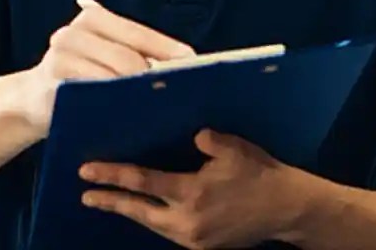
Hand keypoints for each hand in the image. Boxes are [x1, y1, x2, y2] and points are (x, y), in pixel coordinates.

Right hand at [22, 0, 193, 136]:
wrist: (33, 100)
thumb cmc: (81, 78)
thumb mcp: (105, 56)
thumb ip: (135, 52)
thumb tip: (186, 60)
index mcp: (93, 18)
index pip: (139, 33)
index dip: (168, 49)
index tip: (194, 65)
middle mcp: (75, 31)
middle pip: (129, 56)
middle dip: (155, 78)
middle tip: (178, 95)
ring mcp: (61, 54)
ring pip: (113, 75)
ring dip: (138, 93)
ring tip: (159, 106)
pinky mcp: (54, 80)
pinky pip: (94, 92)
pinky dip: (115, 103)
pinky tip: (130, 113)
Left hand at [79, 130, 313, 248]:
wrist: (289, 209)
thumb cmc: (260, 174)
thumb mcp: (234, 149)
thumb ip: (207, 141)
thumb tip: (191, 135)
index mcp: (191, 193)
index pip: (141, 183)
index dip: (111, 176)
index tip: (86, 172)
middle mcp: (187, 221)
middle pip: (138, 211)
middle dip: (110, 202)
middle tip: (85, 196)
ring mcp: (195, 238)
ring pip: (152, 225)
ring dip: (130, 212)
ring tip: (109, 202)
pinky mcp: (203, 246)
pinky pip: (168, 232)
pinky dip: (152, 220)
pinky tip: (144, 211)